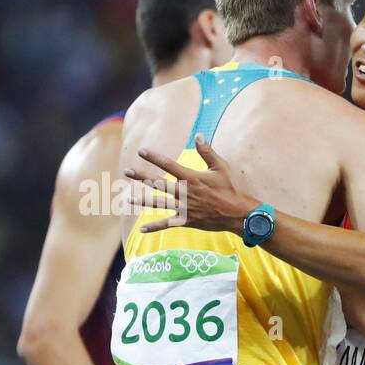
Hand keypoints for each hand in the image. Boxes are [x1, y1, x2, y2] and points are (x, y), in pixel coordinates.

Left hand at [125, 135, 254, 234]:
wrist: (237, 214)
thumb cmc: (230, 189)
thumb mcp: (220, 167)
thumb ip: (207, 152)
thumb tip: (198, 135)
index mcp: (191, 179)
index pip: (168, 165)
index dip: (154, 157)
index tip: (142, 151)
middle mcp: (184, 193)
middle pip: (158, 183)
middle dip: (141, 176)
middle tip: (127, 171)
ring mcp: (184, 208)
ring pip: (159, 203)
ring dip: (142, 201)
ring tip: (128, 200)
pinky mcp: (186, 221)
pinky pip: (167, 224)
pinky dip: (155, 227)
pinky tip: (142, 230)